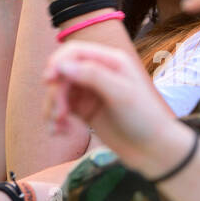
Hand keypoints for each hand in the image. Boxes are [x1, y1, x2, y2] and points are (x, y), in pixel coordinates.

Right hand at [44, 41, 189, 177]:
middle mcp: (98, 72)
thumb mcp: (120, 94)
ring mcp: (90, 91)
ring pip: (58, 91)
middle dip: (55, 92)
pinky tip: (59, 132)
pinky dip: (56, 119)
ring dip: (52, 107)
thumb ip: (92, 76)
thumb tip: (62, 65)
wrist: (152, 149)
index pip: (74, 51)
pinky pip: (61, 108)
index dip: (58, 62)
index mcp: (111, 61)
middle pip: (62, 72)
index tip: (48, 80)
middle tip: (60, 115)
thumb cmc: (143, 118)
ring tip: (58, 128)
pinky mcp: (84, 110)